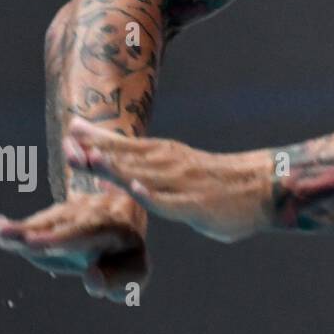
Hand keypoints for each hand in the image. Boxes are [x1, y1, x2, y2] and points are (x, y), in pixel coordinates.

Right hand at [0, 189, 149, 302]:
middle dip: (36, 231)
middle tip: (9, 234)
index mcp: (117, 228)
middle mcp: (93, 214)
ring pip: (45, 222)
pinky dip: (14, 228)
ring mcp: (71, 214)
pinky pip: (32, 226)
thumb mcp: (133, 276)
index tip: (35, 243)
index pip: (89, 230)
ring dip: (21, 228)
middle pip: (62, 223)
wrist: (123, 231)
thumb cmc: (127, 261)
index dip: (62, 237)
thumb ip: (116, 281)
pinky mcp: (52, 220)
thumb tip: (92, 278)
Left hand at [60, 118, 272, 243]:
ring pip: (146, 175)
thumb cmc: (217, 180)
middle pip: (130, 158)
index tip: (71, 128)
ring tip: (93, 161)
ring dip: (118, 168)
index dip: (98, 138)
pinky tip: (136, 190)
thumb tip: (109, 169)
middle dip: (97, 152)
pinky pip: (171, 201)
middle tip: (69, 145)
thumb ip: (147, 168)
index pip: (126, 144)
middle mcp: (172, 164)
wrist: (264, 187)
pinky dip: (152, 195)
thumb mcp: (178, 167)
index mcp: (167, 154)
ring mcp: (184, 184)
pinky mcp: (197, 205)